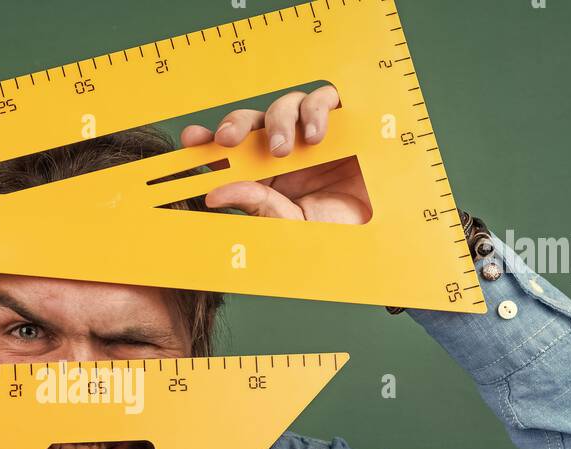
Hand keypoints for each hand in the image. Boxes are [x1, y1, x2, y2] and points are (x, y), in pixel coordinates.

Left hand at [180, 85, 371, 224]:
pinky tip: (314, 135)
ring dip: (277, 122)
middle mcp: (282, 149)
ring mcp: (308, 133)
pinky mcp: (339, 121)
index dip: (207, 140)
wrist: (379, 224)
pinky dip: (315, 111)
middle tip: (229, 140)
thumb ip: (255, 205)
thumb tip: (214, 194)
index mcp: (262, 172)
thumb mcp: (289, 221)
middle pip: (250, 121)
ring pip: (283, 105)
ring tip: (283, 150)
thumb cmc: (332, 226)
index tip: (191, 140)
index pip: (229, 150)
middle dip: (235, 124)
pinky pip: (323, 99)